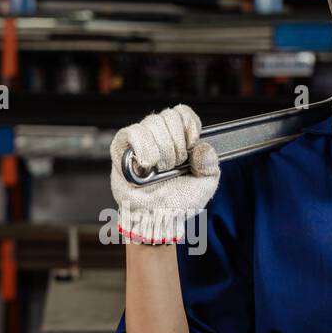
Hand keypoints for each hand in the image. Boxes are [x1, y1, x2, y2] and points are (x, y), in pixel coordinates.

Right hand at [109, 104, 219, 242]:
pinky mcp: (121, 147)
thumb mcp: (205, 185)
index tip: (191, 146)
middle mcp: (157, 135)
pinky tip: (148, 164)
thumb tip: (203, 147)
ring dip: (162, 151)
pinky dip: (144, 148)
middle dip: (177, 146)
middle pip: (169, 116)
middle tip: (174, 166)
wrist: (156, 219)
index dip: (190, 127)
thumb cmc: (176, 203)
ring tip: (160, 169)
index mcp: (177, 138)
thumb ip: (211, 164)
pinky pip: (133, 132)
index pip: (183, 113)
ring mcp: (139, 140)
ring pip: (152, 123)